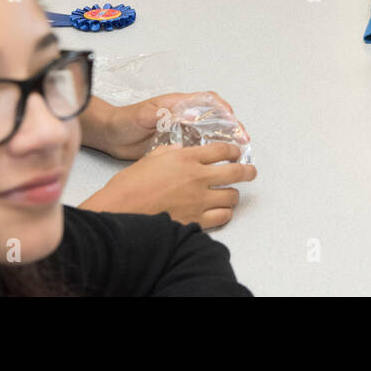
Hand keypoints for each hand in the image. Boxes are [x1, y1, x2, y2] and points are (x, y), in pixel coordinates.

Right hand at [79, 143, 255, 228]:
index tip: (237, 153)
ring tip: (230, 195)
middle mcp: (198, 178)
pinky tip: (219, 212)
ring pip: (232, 197)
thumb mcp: (150, 159)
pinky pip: (222, 217)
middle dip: (247, 171)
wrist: (119, 212)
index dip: (234, 151)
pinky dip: (224, 214)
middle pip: (236, 172)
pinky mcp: (195, 222)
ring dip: (233, 195)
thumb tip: (180, 148)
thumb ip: (170, 152)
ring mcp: (199, 201)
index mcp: (186, 158)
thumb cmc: (128, 186)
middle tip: (250, 172)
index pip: (222, 150)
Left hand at [93, 91, 238, 159]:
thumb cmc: (125, 121)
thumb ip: (161, 114)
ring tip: (238, 154)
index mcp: (178, 104)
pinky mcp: (178, 146)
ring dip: (225, 141)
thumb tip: (183, 114)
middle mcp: (184, 116)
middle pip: (215, 117)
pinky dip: (212, 155)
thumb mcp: (142, 115)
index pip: (208, 100)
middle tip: (242, 140)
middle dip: (232, 127)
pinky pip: (200, 148)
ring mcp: (182, 131)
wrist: (111, 136)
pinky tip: (218, 165)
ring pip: (211, 133)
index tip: (232, 120)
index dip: (223, 108)